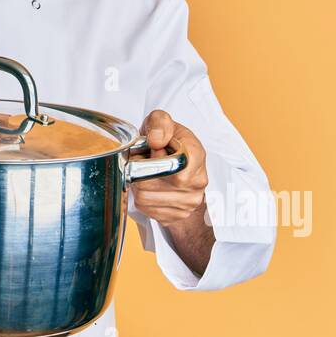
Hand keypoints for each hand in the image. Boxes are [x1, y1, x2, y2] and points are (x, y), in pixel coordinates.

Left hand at [128, 109, 208, 224]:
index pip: (173, 165)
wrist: (176, 164)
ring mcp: (189, 202)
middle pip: (151, 183)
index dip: (154, 159)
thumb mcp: (161, 121)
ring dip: (137, 184)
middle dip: (139, 171)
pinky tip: (149, 186)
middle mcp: (197, 182)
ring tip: (146, 173)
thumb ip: (159, 123)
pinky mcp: (177, 215)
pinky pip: (145, 209)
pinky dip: (141, 197)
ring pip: (144, 198)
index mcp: (196, 155)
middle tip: (143, 161)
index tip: (152, 150)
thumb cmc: (168, 141)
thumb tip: (156, 141)